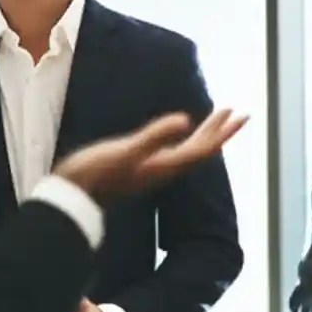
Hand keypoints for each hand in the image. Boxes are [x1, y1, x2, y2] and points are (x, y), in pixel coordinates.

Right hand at [53, 109, 247, 205]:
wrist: (71, 198)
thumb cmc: (94, 174)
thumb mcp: (125, 152)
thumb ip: (154, 137)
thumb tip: (187, 120)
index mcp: (164, 165)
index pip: (202, 148)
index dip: (222, 132)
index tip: (241, 115)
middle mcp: (162, 169)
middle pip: (199, 150)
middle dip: (219, 131)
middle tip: (237, 113)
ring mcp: (150, 169)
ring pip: (186, 151)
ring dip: (204, 134)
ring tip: (216, 118)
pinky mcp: (138, 167)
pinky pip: (172, 152)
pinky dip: (183, 139)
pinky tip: (179, 133)